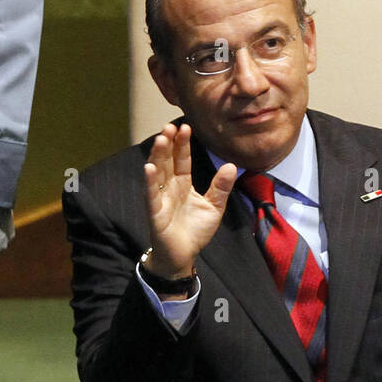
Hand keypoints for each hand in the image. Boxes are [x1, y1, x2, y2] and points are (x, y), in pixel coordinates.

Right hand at [144, 122, 236, 275]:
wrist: (184, 255)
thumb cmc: (195, 231)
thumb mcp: (214, 207)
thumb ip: (220, 188)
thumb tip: (231, 166)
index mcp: (183, 184)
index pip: (182, 160)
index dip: (183, 145)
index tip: (186, 127)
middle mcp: (170, 187)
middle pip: (168, 161)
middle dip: (169, 144)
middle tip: (170, 126)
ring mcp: (161, 198)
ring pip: (158, 173)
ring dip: (158, 156)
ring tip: (161, 139)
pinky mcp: (155, 213)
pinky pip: (151, 195)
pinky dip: (150, 182)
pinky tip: (150, 167)